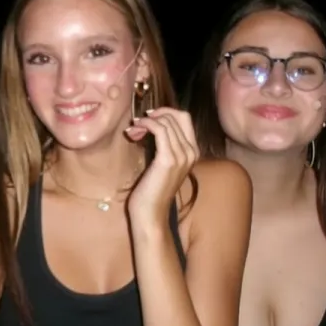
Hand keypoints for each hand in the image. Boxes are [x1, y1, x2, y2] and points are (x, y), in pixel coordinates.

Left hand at [125, 108, 198, 225]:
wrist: (151, 213)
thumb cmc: (152, 190)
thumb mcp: (162, 163)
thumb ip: (163, 145)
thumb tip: (152, 125)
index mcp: (193, 151)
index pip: (185, 118)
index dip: (166, 112)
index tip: (148, 117)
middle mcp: (191, 152)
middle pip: (177, 116)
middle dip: (155, 115)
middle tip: (137, 124)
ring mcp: (182, 155)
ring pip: (167, 121)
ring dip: (146, 121)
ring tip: (133, 130)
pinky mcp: (168, 159)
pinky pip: (159, 129)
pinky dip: (146, 124)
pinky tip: (135, 130)